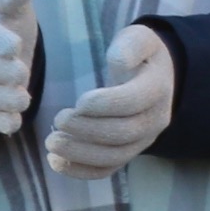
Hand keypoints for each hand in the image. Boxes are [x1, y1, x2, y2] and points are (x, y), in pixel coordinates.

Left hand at [45, 24, 174, 176]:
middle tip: (57, 120)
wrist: (154, 77)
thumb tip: (118, 61)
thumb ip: (130, 45)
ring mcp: (143, 140)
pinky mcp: (128, 153)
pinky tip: (56, 162)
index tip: (78, 101)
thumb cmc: (139, 56)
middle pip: (123, 133)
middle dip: (87, 130)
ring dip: (80, 153)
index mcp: (158, 88)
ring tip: (51, 142)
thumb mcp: (138, 39)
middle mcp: (156, 119)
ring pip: (115, 157)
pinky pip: (107, 170)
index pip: (134, 102)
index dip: (105, 105)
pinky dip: (81, 171)